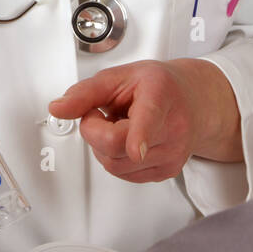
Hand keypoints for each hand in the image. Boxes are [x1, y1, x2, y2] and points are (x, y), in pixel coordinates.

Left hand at [48, 58, 242, 182]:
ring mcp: (173, 153)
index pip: (149, 119)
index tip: (136, 150)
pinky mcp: (168, 171)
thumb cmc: (159, 86)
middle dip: (94, 131)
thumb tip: (58, 108)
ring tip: (119, 125)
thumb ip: (85, 93)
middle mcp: (173, 127)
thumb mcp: (119, 76)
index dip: (140, 135)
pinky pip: (124, 174)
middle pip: (116, 146)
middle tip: (102, 113)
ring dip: (104, 147)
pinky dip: (116, 158)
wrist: (194, 101)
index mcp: (160, 94)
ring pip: (116, 165)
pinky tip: (128, 139)